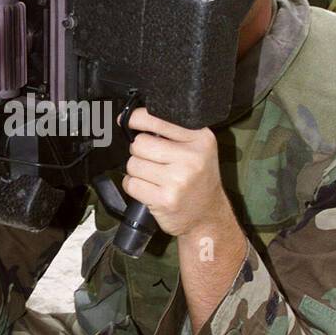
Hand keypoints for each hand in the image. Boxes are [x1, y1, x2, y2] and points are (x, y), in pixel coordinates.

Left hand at [122, 107, 225, 237]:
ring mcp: (178, 180)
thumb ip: (173, 132)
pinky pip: (131, 184)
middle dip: (139, 152)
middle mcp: (191, 158)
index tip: (127, 121)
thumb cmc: (198, 180)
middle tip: (152, 161)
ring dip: (136, 171)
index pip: (157, 119)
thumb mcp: (198, 149)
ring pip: (133, 164)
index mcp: (200, 139)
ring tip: (153, 177)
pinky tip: (149, 189)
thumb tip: (134, 119)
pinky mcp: (165, 199)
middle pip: (140, 144)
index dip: (136, 119)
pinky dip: (134, 186)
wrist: (208, 216)